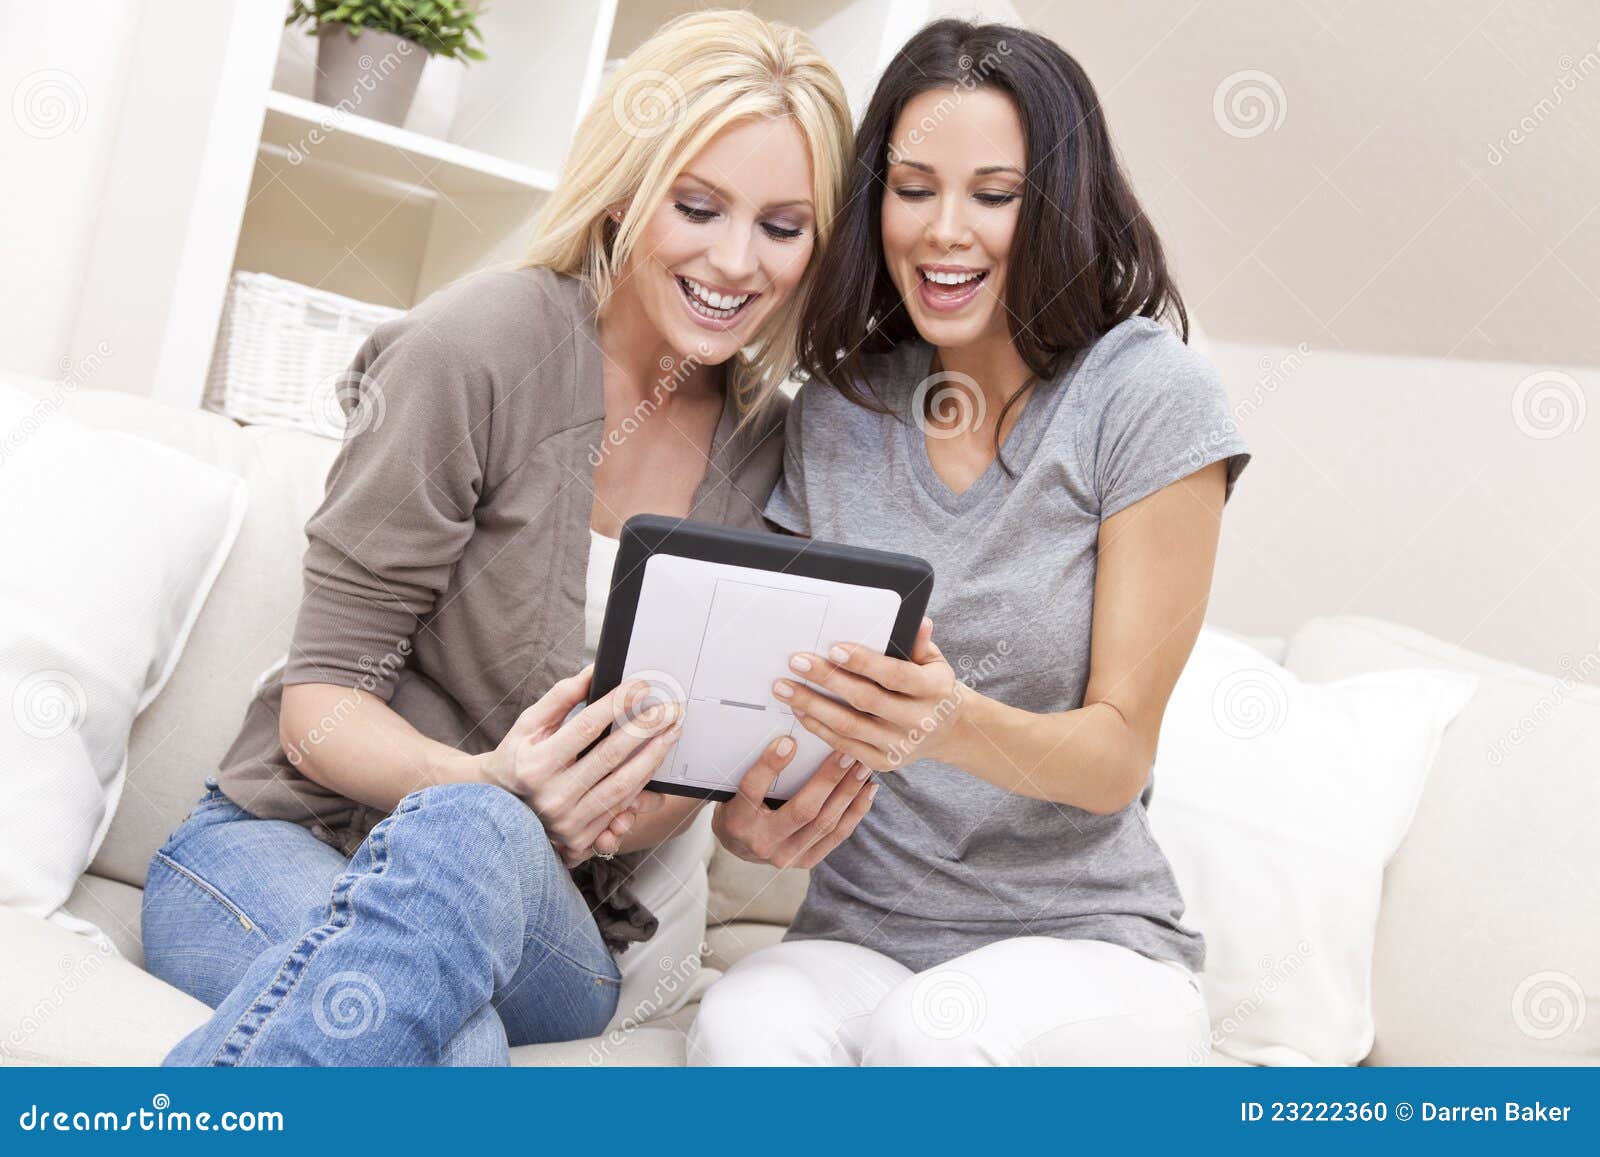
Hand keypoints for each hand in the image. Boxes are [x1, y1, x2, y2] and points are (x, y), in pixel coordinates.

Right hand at [485, 666, 682, 863]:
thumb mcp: (528, 725)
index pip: (585, 728)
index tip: (641, 686)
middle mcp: (552, 797)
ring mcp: (567, 822)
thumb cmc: (516, 759)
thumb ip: (560, 698)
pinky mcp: (581, 839)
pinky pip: (620, 809)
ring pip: (622, 786)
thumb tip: (593, 672)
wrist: (499, 808)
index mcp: (535, 765)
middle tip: (670, 708)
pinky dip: (643, 785)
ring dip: (653, 757)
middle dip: (646, 729)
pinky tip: (656, 762)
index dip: (616, 704)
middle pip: (610, 757)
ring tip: (672, 732)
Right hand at [712, 737, 877, 869]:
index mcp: (737, 820)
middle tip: (846, 752)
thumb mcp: (735, 787)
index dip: (770, 765)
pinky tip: (867, 790)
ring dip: (848, 792)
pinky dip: (855, 811)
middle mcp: (762, 843)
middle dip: (828, 779)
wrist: (740, 845)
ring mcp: (786, 857)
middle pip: (802, 810)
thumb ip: (758, 767)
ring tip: (862, 767)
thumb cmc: (740, 806)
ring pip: (825, 823)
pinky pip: (837, 835)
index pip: (752, 790)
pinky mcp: (806, 861)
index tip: (789, 741)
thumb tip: (788, 736)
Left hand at [771, 618, 963, 771]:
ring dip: (812, 705)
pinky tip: (799, 710)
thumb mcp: (935, 662)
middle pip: (865, 699)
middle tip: (797, 662)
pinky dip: (819, 728)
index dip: (864, 662)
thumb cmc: (932, 687)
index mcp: (933, 690)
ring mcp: (899, 745)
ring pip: (849, 725)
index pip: (895, 675)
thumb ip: (921, 644)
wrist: (949, 731)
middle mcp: (917, 721)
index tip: (833, 648)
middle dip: (827, 679)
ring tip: (785, 688)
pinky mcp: (884, 762)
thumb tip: (918, 622)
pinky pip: (845, 745)